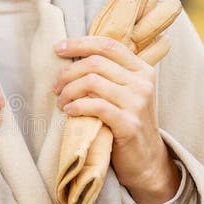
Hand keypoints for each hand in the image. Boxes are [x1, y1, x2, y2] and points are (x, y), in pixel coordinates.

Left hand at [52, 36, 179, 203]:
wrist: (147, 159)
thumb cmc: (127, 122)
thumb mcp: (126, 93)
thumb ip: (110, 74)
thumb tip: (74, 56)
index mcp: (142, 69)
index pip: (108, 45)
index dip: (79, 44)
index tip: (57, 48)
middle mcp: (142, 83)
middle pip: (96, 63)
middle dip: (68, 72)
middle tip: (56, 86)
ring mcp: (137, 103)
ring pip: (92, 82)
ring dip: (69, 91)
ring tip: (61, 101)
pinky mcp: (128, 124)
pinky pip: (96, 106)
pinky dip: (76, 106)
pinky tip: (69, 111)